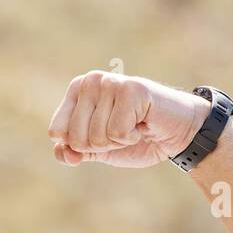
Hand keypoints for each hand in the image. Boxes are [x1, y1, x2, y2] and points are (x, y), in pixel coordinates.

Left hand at [47, 71, 210, 167]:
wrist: (176, 134)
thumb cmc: (136, 137)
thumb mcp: (98, 149)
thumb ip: (73, 151)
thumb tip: (62, 151)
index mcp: (77, 90)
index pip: (56, 132)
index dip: (80, 146)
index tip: (103, 134)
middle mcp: (90, 80)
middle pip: (75, 137)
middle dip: (101, 145)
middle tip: (121, 131)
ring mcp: (111, 82)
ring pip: (96, 137)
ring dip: (118, 141)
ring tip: (134, 125)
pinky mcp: (131, 90)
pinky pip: (117, 133)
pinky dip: (131, 137)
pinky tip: (143, 123)